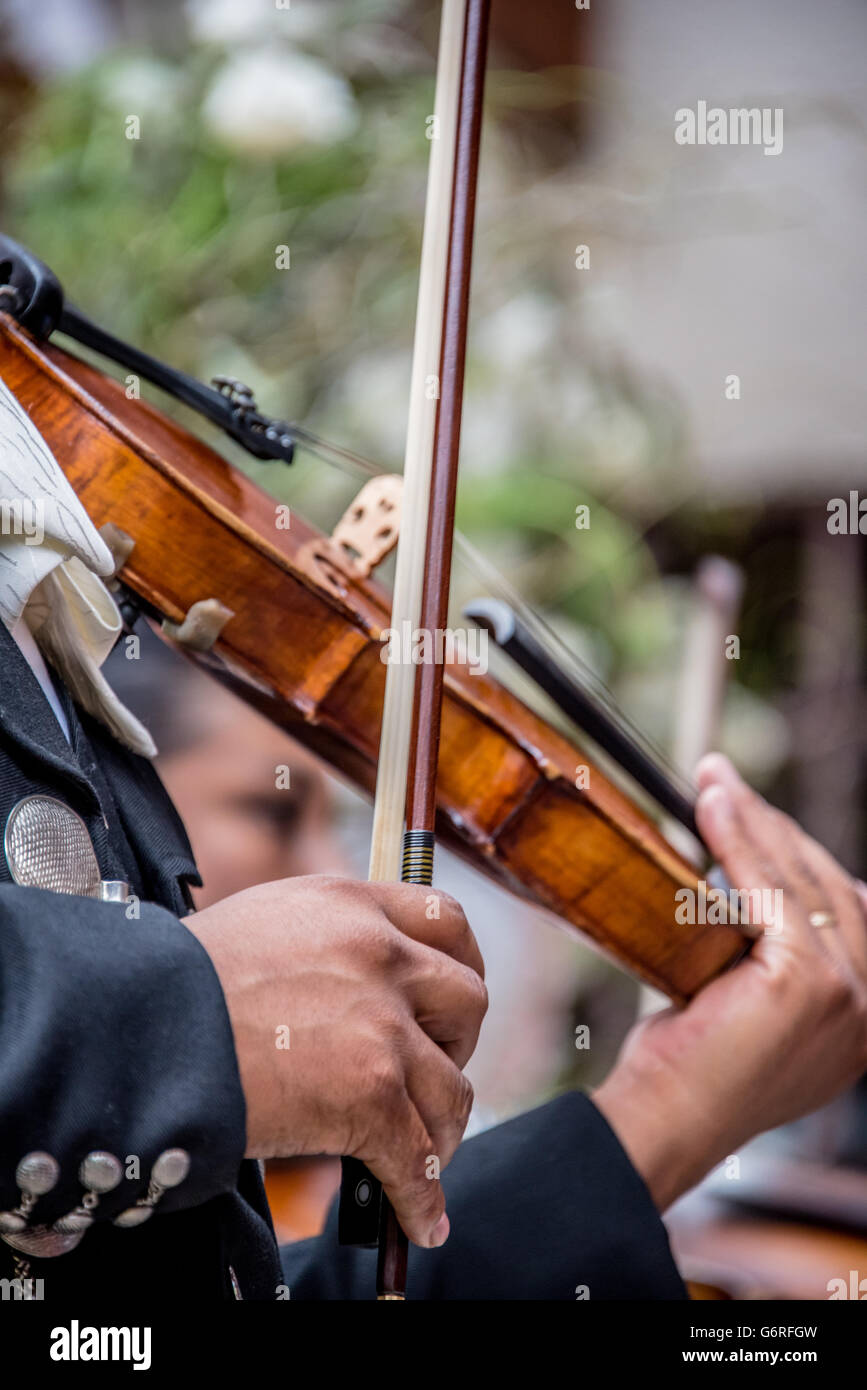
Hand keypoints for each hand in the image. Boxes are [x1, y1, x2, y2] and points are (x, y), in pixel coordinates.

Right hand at [183, 875, 485, 1247]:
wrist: (138, 1029)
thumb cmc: (178, 984)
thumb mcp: (266, 924)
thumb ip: (326, 943)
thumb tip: (356, 992)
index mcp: (351, 904)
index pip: (447, 920)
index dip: (461, 965)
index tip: (452, 1000)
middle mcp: (378, 954)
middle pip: (468, 999)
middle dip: (456, 1043)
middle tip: (429, 1071)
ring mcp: (380, 1024)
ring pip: (454, 1085)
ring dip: (444, 1125)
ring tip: (425, 1149)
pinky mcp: (370, 1094)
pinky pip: (419, 1157)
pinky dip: (424, 1195)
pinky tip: (422, 1216)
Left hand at [594, 754, 866, 1210]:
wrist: (666, 1118)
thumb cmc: (692, 1064)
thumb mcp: (752, 1000)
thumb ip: (776, 952)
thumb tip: (751, 875)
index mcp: (866, 1014)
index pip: (844, 903)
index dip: (798, 847)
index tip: (754, 808)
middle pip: (827, 884)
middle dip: (773, 825)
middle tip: (721, 781)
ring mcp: (849, 997)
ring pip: (800, 881)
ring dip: (754, 821)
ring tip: (712, 782)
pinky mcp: (808, 983)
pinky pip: (772, 891)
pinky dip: (739, 840)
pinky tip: (712, 808)